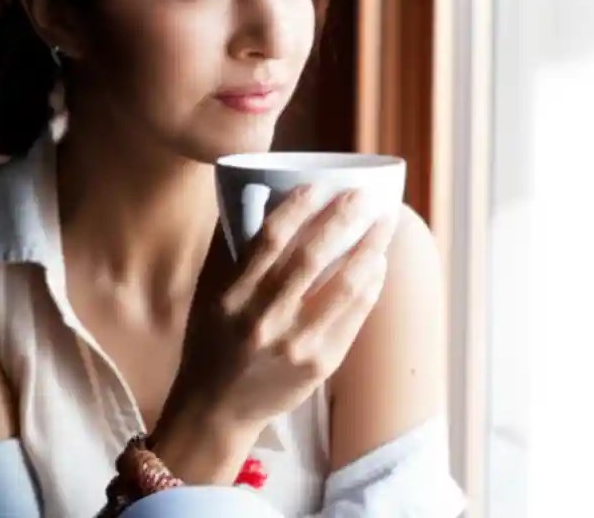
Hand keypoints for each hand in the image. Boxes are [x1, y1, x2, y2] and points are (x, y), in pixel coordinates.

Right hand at [150, 187, 398, 482]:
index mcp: (232, 296)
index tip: (319, 185)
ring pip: (344, 285)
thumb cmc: (214, 341)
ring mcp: (296, 344)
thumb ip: (234, 252)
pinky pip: (355, 315)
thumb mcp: (210, 295)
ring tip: (383, 225)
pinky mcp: (320, 364)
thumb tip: (259, 196)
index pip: (268, 239)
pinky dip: (370, 284)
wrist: (217, 409)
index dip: (298, 207)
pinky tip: (377, 264)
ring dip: (370, 248)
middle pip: (312, 257)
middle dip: (343, 219)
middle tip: (363, 196)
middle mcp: (264, 319)